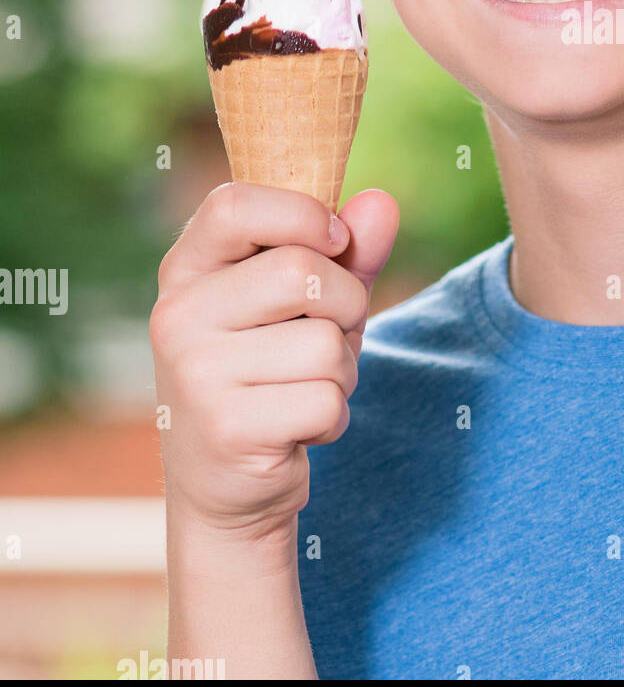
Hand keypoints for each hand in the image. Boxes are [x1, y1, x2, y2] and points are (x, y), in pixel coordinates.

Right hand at [151, 182, 398, 540]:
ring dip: (341, 370)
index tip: (335, 241)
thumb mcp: (313, 304)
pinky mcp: (227, 429)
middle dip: (346, 305)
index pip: (232, 205)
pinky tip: (298, 429)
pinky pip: (325, 400)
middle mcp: (177, 316)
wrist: (229, 485)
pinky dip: (334, 416)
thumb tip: (382, 202)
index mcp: (187, 269)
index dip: (301, 214)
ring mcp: (195, 374)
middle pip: (301, 272)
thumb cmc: (275, 372)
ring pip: (323, 343)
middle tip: (326, 339)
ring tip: (304, 388)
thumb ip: (348, 252)